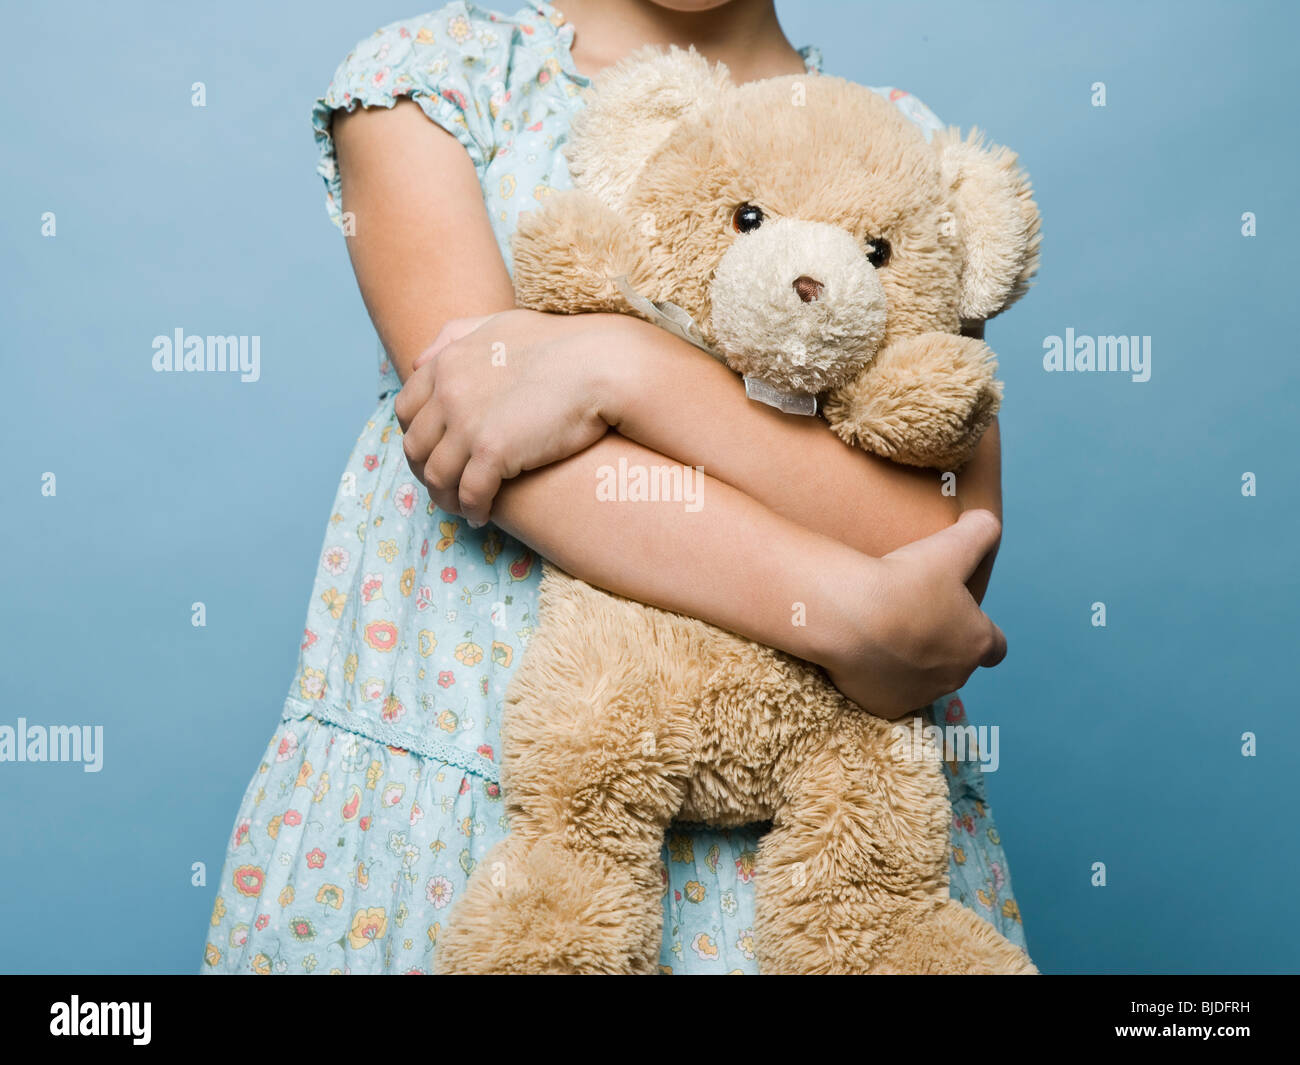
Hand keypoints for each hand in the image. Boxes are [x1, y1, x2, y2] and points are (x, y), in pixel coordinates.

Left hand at [393, 310, 627, 524]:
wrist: (602, 364)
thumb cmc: (561, 344)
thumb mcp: (499, 325)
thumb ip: (455, 337)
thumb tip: (420, 362)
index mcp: (448, 363)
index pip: (406, 409)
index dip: (417, 437)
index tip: (434, 453)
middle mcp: (448, 392)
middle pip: (415, 447)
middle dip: (426, 472)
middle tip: (446, 487)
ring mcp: (467, 423)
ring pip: (436, 476)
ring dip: (446, 498)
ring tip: (463, 507)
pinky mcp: (492, 452)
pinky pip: (469, 494)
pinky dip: (472, 510)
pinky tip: (483, 516)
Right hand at [822, 509, 1007, 717]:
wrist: (848, 617)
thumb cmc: (904, 583)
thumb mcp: (950, 546)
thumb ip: (979, 531)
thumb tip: (986, 519)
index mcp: (977, 643)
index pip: (995, 646)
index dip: (981, 631)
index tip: (958, 616)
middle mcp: (955, 676)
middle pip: (957, 664)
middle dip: (942, 647)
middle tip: (912, 618)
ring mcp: (920, 695)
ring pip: (923, 682)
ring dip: (912, 665)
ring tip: (884, 635)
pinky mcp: (885, 706)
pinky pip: (888, 694)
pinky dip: (880, 680)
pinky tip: (864, 656)